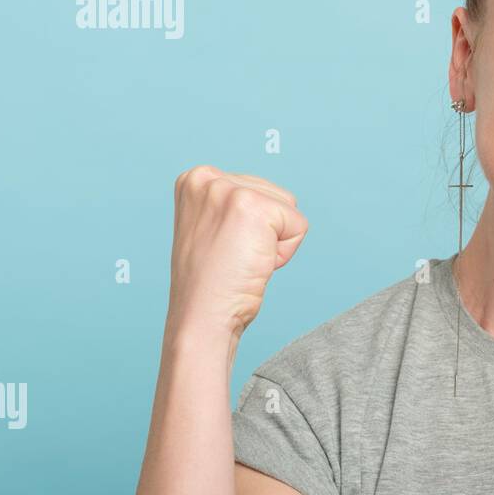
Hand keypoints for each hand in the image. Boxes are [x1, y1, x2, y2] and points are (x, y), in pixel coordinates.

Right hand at [164, 165, 308, 346]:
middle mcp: (207, 178)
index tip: (225, 247)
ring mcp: (228, 190)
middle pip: (275, 195)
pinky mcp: (253, 207)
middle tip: (234, 257)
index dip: (251, 226)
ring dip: (275, 241)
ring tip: (242, 259)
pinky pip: (298, 226)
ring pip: (288, 208)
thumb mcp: (211, 227)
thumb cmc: (210, 282)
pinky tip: (254, 264)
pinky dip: (285, 252)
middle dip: (265, 232)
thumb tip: (262, 197)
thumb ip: (230, 204)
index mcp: (195, 179)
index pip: (256, 189)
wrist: (201, 316)